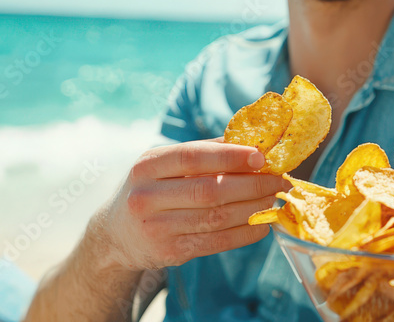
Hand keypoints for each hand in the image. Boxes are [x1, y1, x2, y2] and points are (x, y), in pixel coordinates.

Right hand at [91, 138, 289, 272]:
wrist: (114, 234)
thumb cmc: (151, 189)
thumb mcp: (163, 164)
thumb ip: (203, 152)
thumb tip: (252, 141)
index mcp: (148, 165)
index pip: (193, 157)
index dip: (230, 156)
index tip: (262, 156)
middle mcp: (147, 196)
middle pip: (210, 189)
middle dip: (252, 184)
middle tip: (279, 180)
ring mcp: (156, 227)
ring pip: (216, 217)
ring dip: (253, 208)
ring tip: (274, 199)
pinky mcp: (168, 252)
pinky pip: (215, 242)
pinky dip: (244, 233)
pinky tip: (262, 224)